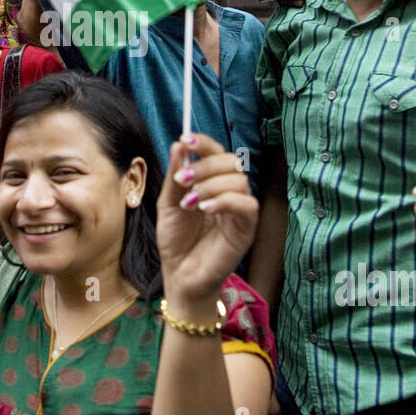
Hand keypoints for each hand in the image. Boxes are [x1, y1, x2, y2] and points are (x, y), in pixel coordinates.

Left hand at [156, 134, 257, 305]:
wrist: (179, 274)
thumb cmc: (176, 240)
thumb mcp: (169, 203)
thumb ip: (175, 176)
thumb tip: (178, 145)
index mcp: (212, 182)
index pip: (217, 153)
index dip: (204, 143)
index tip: (185, 140)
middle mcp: (230, 192)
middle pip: (232, 162)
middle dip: (205, 165)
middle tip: (182, 179)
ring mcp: (240, 210)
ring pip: (239, 181)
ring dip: (211, 184)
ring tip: (190, 201)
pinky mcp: (246, 229)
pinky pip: (246, 205)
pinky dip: (224, 201)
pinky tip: (204, 208)